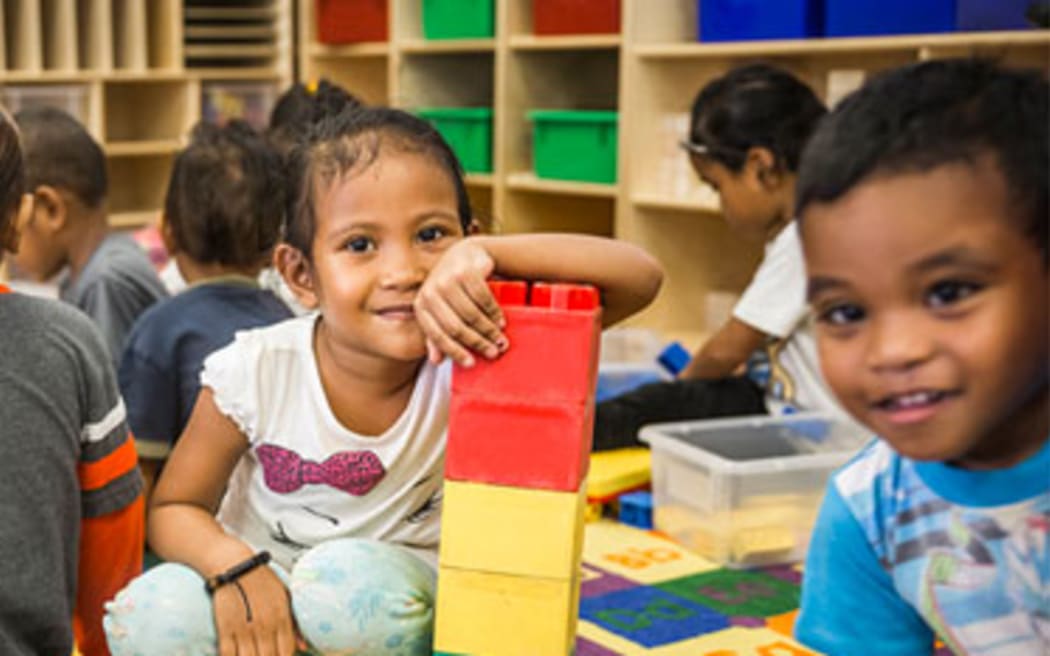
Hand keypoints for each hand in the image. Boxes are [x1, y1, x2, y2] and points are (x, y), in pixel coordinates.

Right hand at [212, 566, 296, 655]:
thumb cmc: (262, 581)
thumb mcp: (285, 597)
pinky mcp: (225, 628)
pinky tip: (236, 655)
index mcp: (281, 618)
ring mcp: (244, 628)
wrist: (236, 566)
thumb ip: (295, 623)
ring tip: (252, 654)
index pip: (286, 651)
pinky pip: (227, 654)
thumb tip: (303, 646)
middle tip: (262, 654)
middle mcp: (264, 625)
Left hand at [414, 239, 507, 366]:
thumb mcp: (441, 310)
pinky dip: (494, 312)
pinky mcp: (465, 271)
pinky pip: (482, 299)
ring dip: (489, 330)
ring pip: (472, 315)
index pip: (437, 335)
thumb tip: (436, 360)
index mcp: (421, 306)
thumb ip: (436, 334)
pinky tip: (501, 321)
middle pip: (457, 327)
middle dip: (478, 343)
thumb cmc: (452, 289)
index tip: (471, 364)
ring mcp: (447, 280)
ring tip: (500, 340)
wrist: (464, 255)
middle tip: (493, 352)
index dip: (455, 352)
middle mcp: (430, 292)